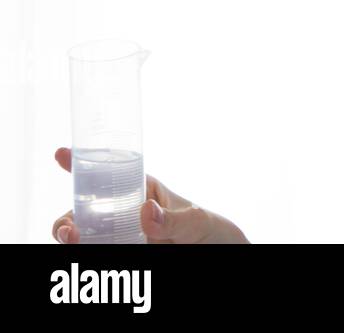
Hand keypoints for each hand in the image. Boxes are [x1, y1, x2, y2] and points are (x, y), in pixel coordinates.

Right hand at [51, 147, 249, 242]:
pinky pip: (95, 252)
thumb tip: (145, 210)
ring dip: (70, 238)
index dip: (80, 163)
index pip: (107, 173)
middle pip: (83, 212)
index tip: (61, 154)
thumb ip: (173, 219)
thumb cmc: (206, 229)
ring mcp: (118, 236)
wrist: (216, 251)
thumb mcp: (194, 220)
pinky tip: (84, 254)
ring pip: (83, 237)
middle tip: (68, 228)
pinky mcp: (120, 252)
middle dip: (66, 219)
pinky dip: (83, 252)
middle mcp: (122, 213)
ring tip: (73, 240)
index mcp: (140, 190)